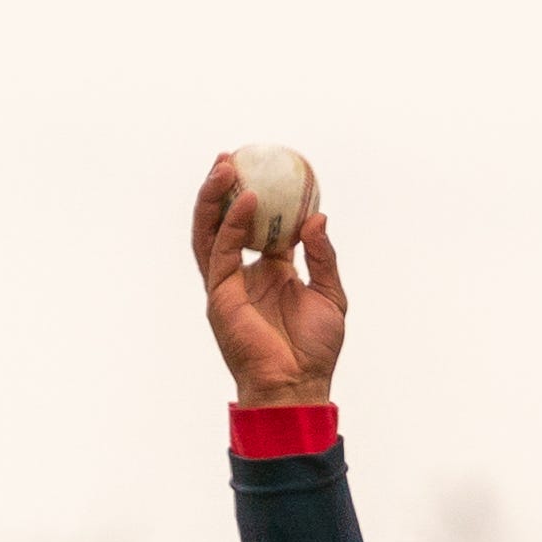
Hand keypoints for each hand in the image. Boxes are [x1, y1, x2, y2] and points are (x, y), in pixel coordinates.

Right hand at [193, 154, 345, 407]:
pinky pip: (222, 251)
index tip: (266, 167)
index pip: (260, 225)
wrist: (298, 385)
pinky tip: (246, 200)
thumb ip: (323, 257)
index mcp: (269, 272)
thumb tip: (318, 218)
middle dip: (224, 188)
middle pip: (225, 221)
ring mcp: (227, 283)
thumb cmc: (315, 350)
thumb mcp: (330, 296)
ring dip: (215, 197)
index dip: (259, 196)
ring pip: (211, 230)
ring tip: (225, 166)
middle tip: (232, 156)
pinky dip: (231, 223)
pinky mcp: (220, 294)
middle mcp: (244, 274)